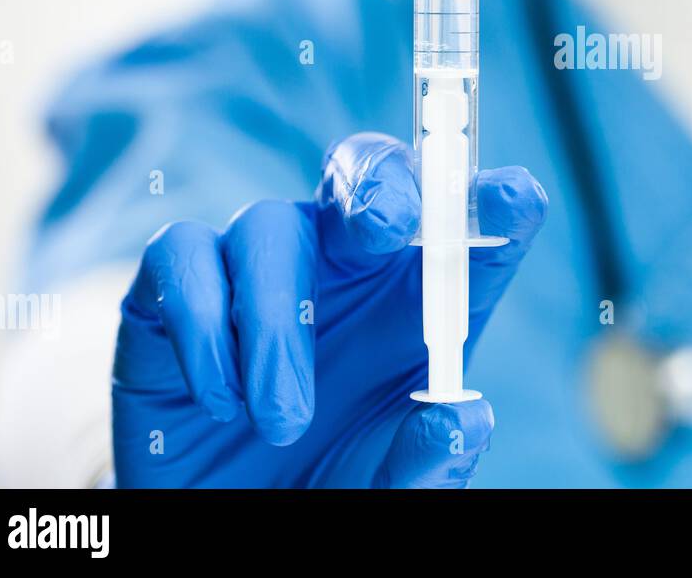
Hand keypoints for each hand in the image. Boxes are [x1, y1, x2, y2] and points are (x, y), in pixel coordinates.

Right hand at [111, 132, 546, 486]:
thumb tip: (463, 418)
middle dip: (380, 183)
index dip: (495, 202)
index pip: (467, 227)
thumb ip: (429, 459)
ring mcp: (261, 264)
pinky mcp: (177, 286)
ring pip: (268, 225)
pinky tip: (222, 400)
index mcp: (417, 294)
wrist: (227, 518)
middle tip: (386, 226)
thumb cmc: (329, 478)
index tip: (514, 199)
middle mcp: (345, 261)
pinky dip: (203, 327)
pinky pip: (181, 254)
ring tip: (282, 422)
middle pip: (368, 173)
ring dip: (276, 324)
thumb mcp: (391, 483)